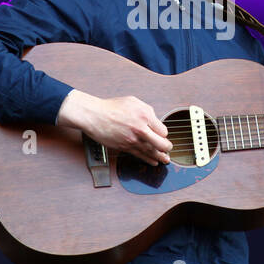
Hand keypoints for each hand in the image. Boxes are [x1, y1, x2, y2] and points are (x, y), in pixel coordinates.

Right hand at [56, 89, 172, 164]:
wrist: (94, 115)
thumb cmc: (111, 107)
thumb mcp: (133, 102)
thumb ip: (147, 111)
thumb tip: (155, 120)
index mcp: (145, 115)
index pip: (163, 130)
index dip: (164, 134)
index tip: (163, 135)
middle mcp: (141, 128)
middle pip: (161, 144)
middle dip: (167, 148)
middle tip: (168, 149)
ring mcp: (133, 139)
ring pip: (152, 152)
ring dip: (160, 157)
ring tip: (165, 160)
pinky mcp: (125, 147)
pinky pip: (140, 156)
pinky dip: (148, 160)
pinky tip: (153, 162)